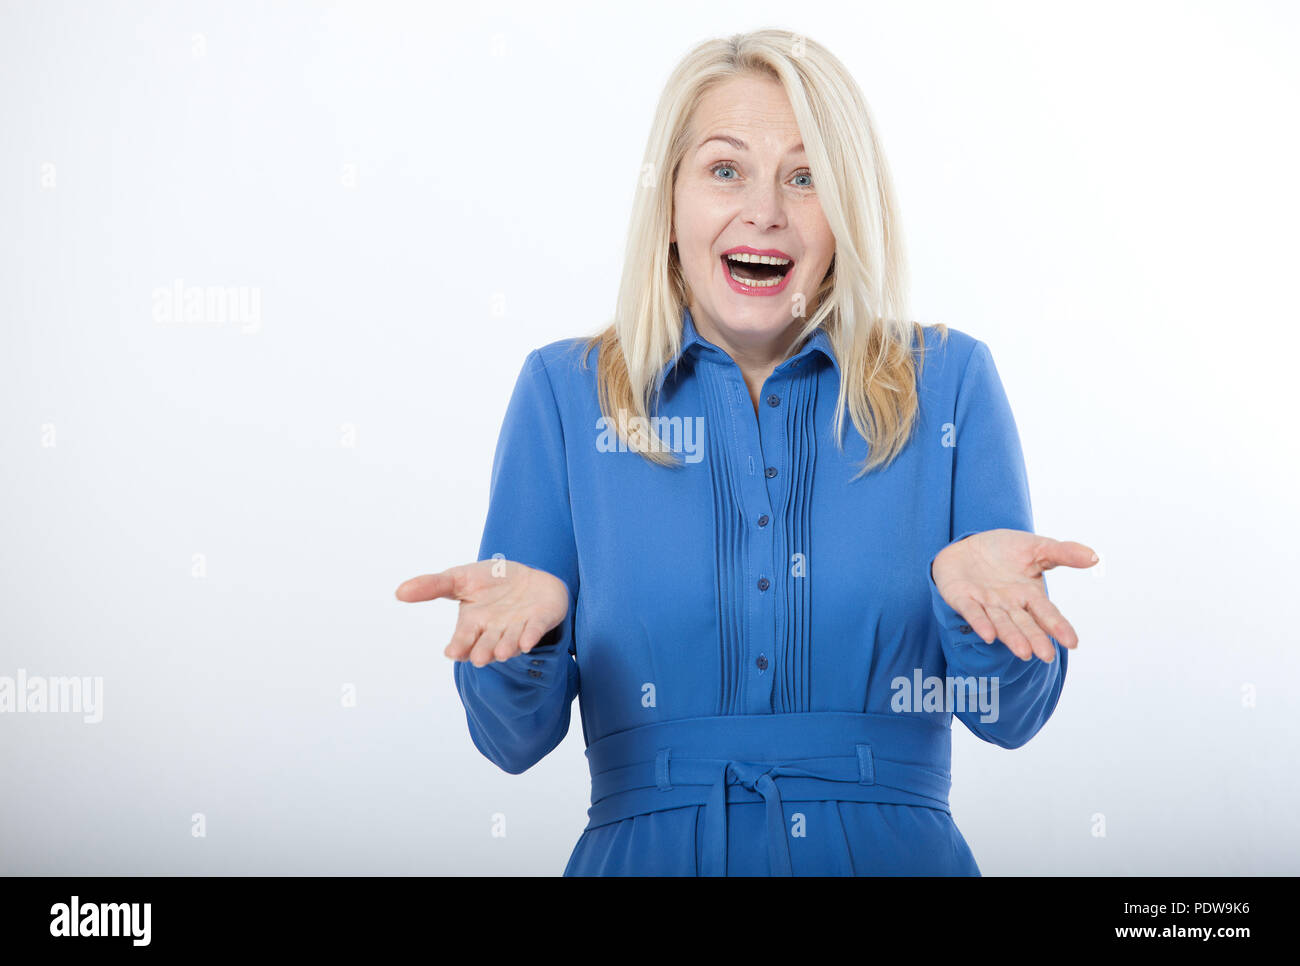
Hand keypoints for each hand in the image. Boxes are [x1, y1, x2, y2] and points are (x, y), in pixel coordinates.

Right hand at [395, 559, 569, 666]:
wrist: (529, 577)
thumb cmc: (491, 582)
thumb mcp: (459, 578)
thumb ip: (432, 586)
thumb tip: (399, 592)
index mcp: (473, 624)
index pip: (464, 639)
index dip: (459, 646)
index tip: (453, 652)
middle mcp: (495, 631)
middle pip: (487, 645)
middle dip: (483, 651)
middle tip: (478, 658)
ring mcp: (518, 628)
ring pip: (511, 641)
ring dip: (507, 647)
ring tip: (501, 653)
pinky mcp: (540, 621)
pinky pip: (535, 630)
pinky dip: (530, 636)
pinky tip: (527, 643)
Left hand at [931, 529, 1096, 662]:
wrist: (967, 545)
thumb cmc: (1005, 551)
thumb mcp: (1036, 547)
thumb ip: (1064, 553)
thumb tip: (1095, 557)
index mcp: (1029, 595)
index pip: (1046, 613)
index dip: (1058, 627)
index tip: (1072, 642)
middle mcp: (1009, 605)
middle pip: (1025, 624)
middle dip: (1035, 638)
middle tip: (1047, 656)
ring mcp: (986, 604)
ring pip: (1000, 623)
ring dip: (1011, 637)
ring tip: (1023, 652)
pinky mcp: (962, 598)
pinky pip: (971, 612)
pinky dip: (980, 623)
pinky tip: (988, 635)